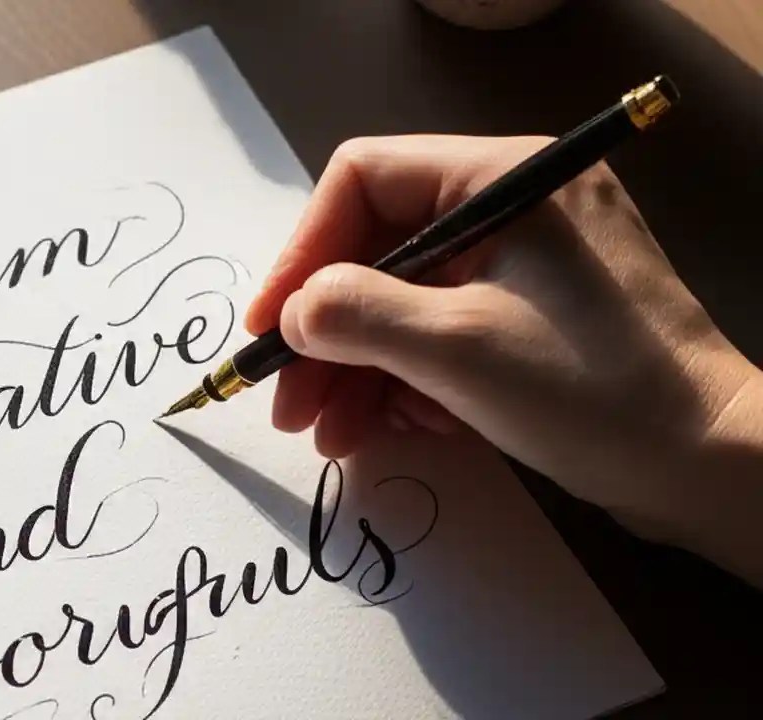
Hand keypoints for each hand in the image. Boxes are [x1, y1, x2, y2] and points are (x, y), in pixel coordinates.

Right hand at [248, 134, 762, 585]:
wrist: (709, 470)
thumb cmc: (590, 391)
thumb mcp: (455, 348)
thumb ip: (355, 315)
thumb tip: (292, 313)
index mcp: (501, 178)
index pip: (363, 181)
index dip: (301, 251)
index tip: (268, 327)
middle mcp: (510, 207)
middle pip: (378, 250)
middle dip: (326, 331)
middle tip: (287, 401)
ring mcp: (524, 266)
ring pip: (405, 301)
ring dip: (357, 368)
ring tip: (327, 435)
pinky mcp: (531, 321)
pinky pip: (443, 334)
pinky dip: (406, 381)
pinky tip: (385, 429)